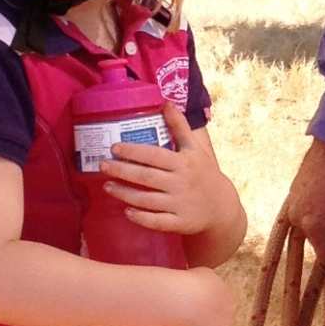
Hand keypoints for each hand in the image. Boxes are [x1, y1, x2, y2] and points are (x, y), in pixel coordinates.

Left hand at [103, 105, 237, 234]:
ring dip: (124, 193)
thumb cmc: (204, 173)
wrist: (222, 206)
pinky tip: (126, 211)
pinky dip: (141, 217)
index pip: (154, 155)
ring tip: (106, 186)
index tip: (114, 148)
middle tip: (102, 165)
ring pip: (147, 200)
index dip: (133, 151)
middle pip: (146, 177)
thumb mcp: (195, 148)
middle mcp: (180, 183)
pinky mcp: (180, 223)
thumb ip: (180, 126)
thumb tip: (166, 102)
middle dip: (122, 171)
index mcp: (183, 163)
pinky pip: (157, 221)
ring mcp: (179, 204)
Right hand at [165, 264, 237, 325]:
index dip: (206, 307)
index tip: (190, 306)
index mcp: (227, 298)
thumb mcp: (201, 272)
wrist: (179, 301)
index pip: (220, 305)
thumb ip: (205, 280)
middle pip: (218, 323)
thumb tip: (197, 285)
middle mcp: (227, 317)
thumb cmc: (186, 283)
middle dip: (204, 324)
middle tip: (182, 321)